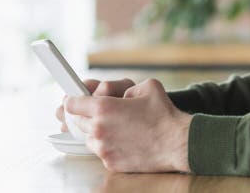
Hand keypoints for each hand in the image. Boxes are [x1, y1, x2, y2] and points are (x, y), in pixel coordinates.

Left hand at [65, 78, 191, 172]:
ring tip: (117, 128)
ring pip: (89, 138)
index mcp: (104, 108)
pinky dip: (108, 146)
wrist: (176, 142)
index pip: (73, 103)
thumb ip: (128, 88)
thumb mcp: (147, 87)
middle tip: (102, 114)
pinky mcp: (110, 163)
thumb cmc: (164, 116)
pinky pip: (101, 152)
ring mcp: (103, 148)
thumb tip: (123, 96)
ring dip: (97, 132)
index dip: (73, 100)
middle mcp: (99, 129)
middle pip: (78, 122)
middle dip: (86, 116)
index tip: (74, 100)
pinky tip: (124, 141)